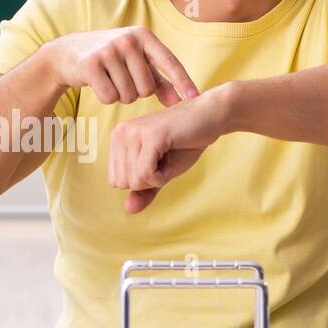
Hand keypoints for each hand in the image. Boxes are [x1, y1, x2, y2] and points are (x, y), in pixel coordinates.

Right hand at [43, 25, 198, 106]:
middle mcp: (128, 40)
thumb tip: (181, 101)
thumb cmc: (110, 59)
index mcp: (144, 36)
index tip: (195, 98)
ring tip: (110, 80)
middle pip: (147, 88)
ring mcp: (109, 51)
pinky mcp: (91, 64)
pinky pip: (109, 97)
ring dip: (120, 96)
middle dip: (137, 92)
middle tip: (123, 80)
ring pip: (128, 95)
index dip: (183, 82)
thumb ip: (160, 81)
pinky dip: (106, 97)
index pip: (169, 62)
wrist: (68, 52)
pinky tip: (98, 84)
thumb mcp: (136, 63)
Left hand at [108, 83, 232, 212]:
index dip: (141, 181)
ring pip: (135, 181)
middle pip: (123, 183)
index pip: (116, 181)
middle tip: (165, 158)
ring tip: (169, 154)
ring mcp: (134, 133)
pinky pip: (147, 175)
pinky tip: (171, 158)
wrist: (210, 117)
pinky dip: (162, 176)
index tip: (157, 161)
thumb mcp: (161, 172)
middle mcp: (120, 133)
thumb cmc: (186, 143)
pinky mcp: (150, 136)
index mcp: (117, 139)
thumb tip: (129, 210)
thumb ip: (144, 191)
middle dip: (148, 180)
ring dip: (158, 176)